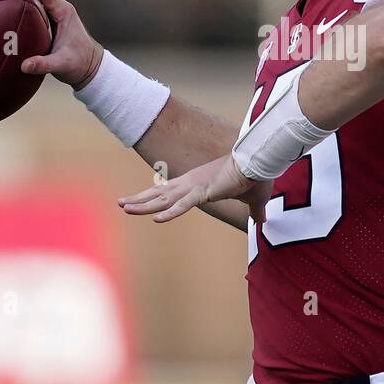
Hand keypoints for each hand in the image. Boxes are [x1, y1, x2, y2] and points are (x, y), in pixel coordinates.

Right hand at [0, 0, 101, 87]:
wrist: (89, 67)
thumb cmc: (79, 64)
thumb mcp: (63, 65)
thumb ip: (45, 65)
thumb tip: (24, 65)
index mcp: (64, 11)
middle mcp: (58, 8)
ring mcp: (52, 13)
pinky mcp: (47, 20)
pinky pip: (29, 5)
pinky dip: (14, 2)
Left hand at [118, 155, 271, 224]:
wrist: (261, 163)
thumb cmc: (257, 176)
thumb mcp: (255, 200)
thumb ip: (254, 210)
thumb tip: (262, 221)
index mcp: (199, 184)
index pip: (172, 192)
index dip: (155, 197)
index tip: (140, 200)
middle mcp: (192, 183)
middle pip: (160, 194)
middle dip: (140, 199)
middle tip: (120, 203)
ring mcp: (196, 186)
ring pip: (164, 199)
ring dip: (144, 205)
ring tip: (124, 207)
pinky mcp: (204, 191)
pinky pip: (184, 205)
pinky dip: (170, 212)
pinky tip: (156, 220)